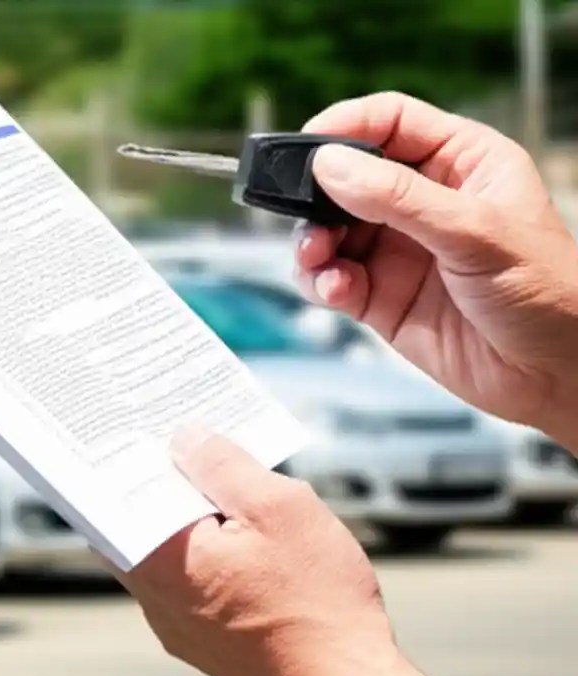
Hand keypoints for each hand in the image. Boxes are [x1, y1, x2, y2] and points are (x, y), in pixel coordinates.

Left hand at [115, 428, 494, 675]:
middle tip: (179, 440)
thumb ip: (224, 466)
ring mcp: (179, 626)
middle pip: (137, 524)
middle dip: (158, 481)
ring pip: (167, 554)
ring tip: (220, 480)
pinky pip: (191, 583)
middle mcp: (155, 600)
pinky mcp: (207, 642)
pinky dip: (205, 552)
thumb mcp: (277, 508)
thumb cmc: (316, 602)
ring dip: (186, 518)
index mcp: (158, 562)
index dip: (122, 458)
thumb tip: (185, 438)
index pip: (113, 499)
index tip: (130, 426)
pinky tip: (241, 533)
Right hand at [294, 92, 577, 442]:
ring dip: (311, 241)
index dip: (346, 126)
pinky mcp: (381, 296)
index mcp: (462, 163)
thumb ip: (398, 197)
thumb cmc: (549, 294)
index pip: (391, 122)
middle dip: (315, 192)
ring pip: (329, 228)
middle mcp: (424, 200)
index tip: (310, 148)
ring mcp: (399, 249)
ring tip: (316, 256)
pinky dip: (321, 281)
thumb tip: (330, 164)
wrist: (556, 376)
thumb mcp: (475, 233)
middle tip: (299, 210)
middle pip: (346, 175)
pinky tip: (336, 289)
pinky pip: (331, 277)